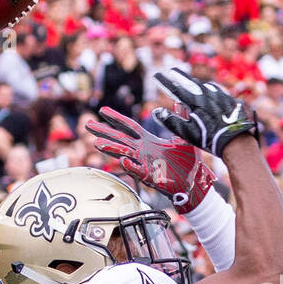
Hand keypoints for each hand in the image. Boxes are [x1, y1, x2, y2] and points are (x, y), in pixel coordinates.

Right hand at [85, 107, 216, 212]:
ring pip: (124, 154)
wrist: (194, 181)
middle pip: (119, 139)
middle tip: (88, 124)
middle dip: (104, 132)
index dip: (116, 118)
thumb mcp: (184, 137)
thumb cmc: (188, 161)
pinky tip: (123, 160)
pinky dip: (130, 166)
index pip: (129, 127)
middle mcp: (142, 151)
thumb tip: (179, 101)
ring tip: (97, 143)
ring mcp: (144, 164)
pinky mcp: (150, 176)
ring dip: (111, 149)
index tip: (102, 110)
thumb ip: (179, 119)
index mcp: (148, 141)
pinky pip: (137, 171)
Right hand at [151, 67, 259, 157]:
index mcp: (193, 101)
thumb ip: (171, 121)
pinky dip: (208, 89)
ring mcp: (219, 95)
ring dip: (194, 83)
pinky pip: (216, 90)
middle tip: (172, 70)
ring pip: (203, 85)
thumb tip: (156, 112)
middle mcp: (205, 94)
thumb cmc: (209, 139)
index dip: (164, 81)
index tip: (156, 75)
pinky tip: (209, 90)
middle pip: (189, 81)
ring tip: (189, 81)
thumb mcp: (187, 133)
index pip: (174, 88)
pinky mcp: (229, 99)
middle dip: (179, 75)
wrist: (236, 140)